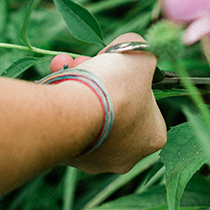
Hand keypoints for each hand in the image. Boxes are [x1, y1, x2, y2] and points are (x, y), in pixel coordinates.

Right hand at [53, 34, 166, 174]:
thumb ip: (142, 50)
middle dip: (99, 78)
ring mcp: (95, 159)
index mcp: (153, 137)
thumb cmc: (116, 87)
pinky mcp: (67, 156)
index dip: (132, 77)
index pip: (147, 102)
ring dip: (77, 82)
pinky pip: (67, 120)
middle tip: (87, 61)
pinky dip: (61, 97)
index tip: (118, 64)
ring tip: (68, 65)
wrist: (75, 113)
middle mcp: (127, 155)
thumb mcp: (141, 56)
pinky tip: (57, 80)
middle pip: (114, 104)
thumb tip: (132, 49)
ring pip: (88, 111)